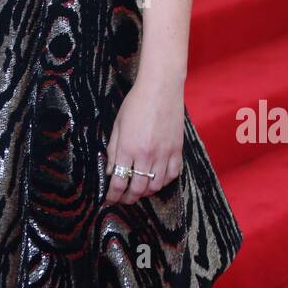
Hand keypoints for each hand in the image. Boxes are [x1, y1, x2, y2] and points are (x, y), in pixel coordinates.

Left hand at [104, 74, 183, 204]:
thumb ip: (114, 150)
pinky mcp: (178, 150)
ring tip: (139, 190)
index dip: (113, 195)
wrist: (161, 88)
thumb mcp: (118, 125)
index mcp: (128, 147)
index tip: (110, 199)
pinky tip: (157, 179)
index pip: (119, 181)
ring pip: (156, 185)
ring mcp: (164, 153)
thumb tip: (111, 172)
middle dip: (128, 198)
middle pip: (138, 188)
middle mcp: (147, 154)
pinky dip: (164, 181)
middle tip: (123, 200)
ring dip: (146, 192)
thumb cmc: (136, 103)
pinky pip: (173, 174)